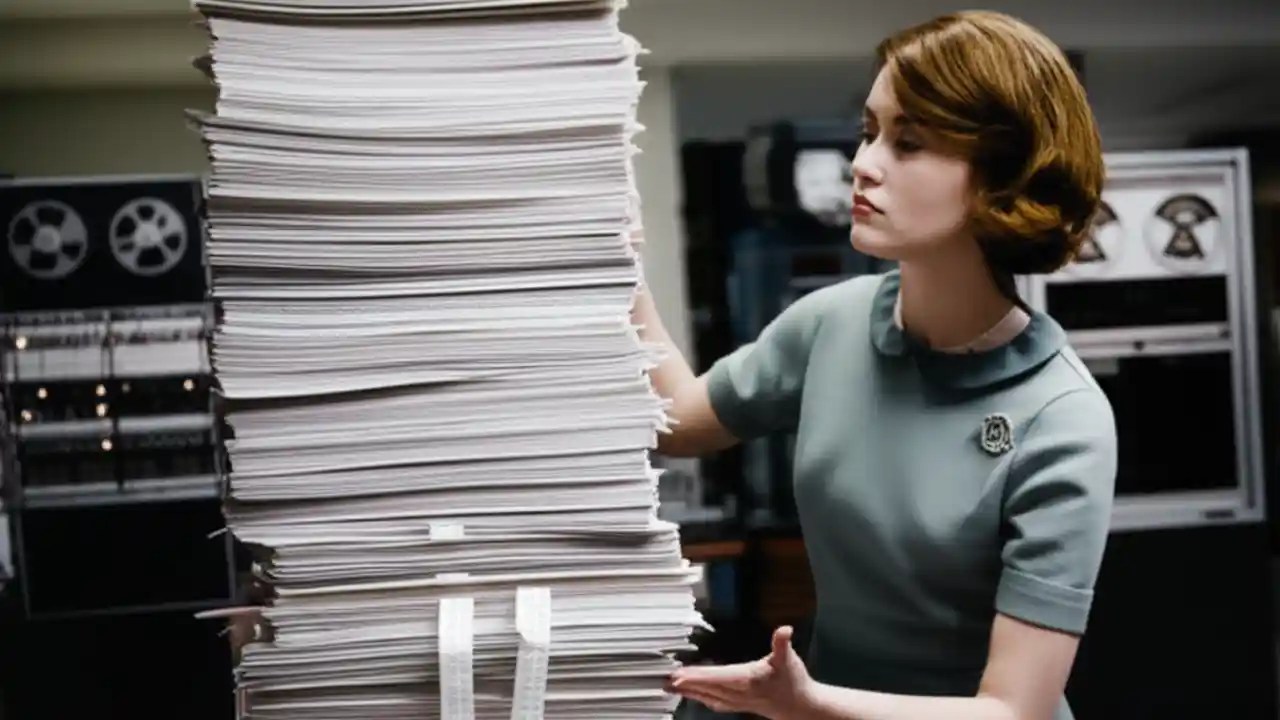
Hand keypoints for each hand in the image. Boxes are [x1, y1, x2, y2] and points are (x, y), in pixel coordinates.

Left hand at [667, 625, 815, 719]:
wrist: (801, 706)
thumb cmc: (794, 681)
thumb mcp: (789, 659)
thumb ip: (782, 643)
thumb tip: (785, 629)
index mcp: (748, 680)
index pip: (718, 677)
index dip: (698, 676)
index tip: (679, 675)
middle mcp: (740, 692)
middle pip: (708, 688)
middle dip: (687, 684)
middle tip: (667, 680)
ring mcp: (738, 701)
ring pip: (709, 696)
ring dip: (690, 692)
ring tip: (672, 688)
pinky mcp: (739, 704)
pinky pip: (716, 702)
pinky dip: (702, 698)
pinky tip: (693, 696)